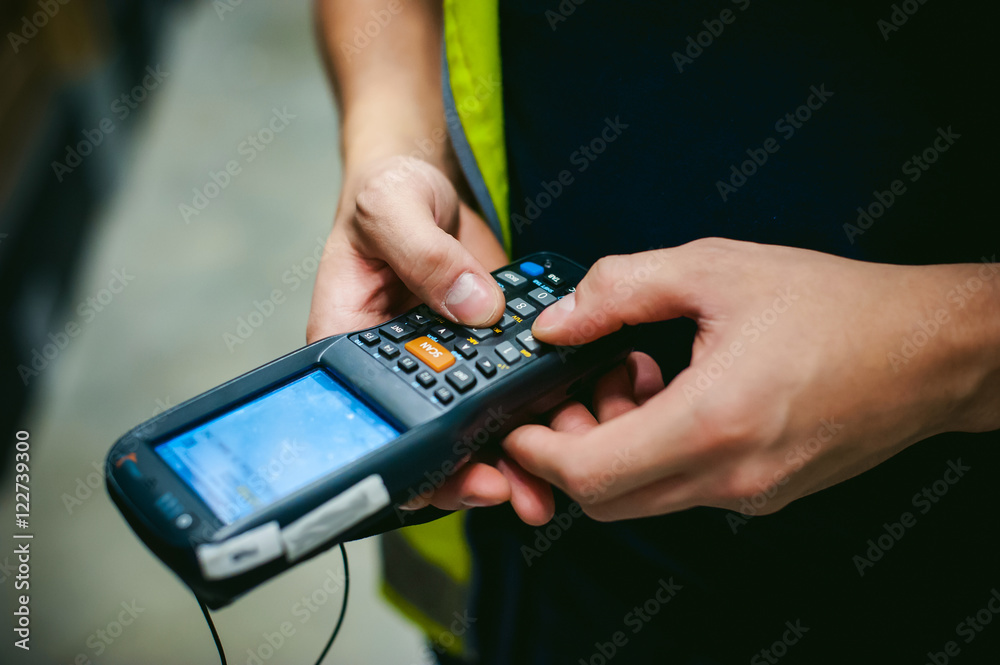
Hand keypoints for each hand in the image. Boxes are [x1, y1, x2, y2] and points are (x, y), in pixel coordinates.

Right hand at [306, 156, 552, 523]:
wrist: (423, 180)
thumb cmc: (387, 191)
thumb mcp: (394, 209)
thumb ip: (428, 256)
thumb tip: (472, 307)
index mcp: (354, 343)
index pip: (379, 424)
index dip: (420, 464)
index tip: (466, 475)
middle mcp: (398, 365)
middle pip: (432, 440)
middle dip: (479, 473)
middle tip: (524, 489)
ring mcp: (444, 361)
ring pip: (477, 425)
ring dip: (517, 451)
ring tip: (557, 466)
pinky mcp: (483, 347)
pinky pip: (510, 387)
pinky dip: (540, 405)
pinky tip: (572, 410)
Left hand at [501, 238, 998, 520]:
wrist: (931, 350)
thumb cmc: (838, 307)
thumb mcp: (716, 268)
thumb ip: (621, 289)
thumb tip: (557, 320)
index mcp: (713, 422)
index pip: (589, 474)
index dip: (537, 451)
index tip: (518, 421)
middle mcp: (730, 476)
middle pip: (606, 499)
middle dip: (570, 449)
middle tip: (579, 388)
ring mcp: (749, 494)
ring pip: (643, 496)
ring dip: (615, 447)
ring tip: (635, 376)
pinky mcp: (764, 494)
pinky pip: (683, 488)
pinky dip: (655, 451)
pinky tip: (672, 394)